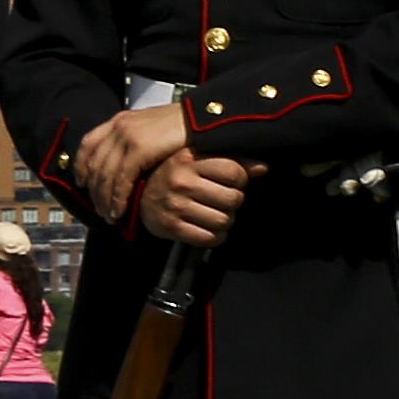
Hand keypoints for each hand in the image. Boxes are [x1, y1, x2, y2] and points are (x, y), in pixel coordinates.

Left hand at [74, 100, 189, 215]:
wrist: (203, 119)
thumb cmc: (183, 127)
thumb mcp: (151, 128)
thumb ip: (135, 142)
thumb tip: (125, 163)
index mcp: (119, 120)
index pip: (89, 143)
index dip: (81, 164)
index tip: (81, 181)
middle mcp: (119, 127)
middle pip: (95, 164)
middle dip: (94, 190)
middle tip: (97, 208)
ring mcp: (127, 137)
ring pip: (105, 175)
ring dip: (104, 199)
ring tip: (107, 216)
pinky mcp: (139, 150)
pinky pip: (121, 180)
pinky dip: (117, 199)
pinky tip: (118, 211)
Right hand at [129, 149, 251, 246]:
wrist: (136, 194)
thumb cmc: (174, 174)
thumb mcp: (198, 159)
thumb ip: (231, 161)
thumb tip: (262, 168)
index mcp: (189, 159)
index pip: (234, 172)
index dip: (239, 180)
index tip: (230, 182)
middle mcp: (181, 181)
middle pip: (233, 199)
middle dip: (232, 202)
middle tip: (222, 200)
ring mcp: (175, 205)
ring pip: (224, 221)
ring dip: (224, 221)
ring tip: (214, 213)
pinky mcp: (171, 227)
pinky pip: (210, 238)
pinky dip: (215, 237)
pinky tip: (208, 228)